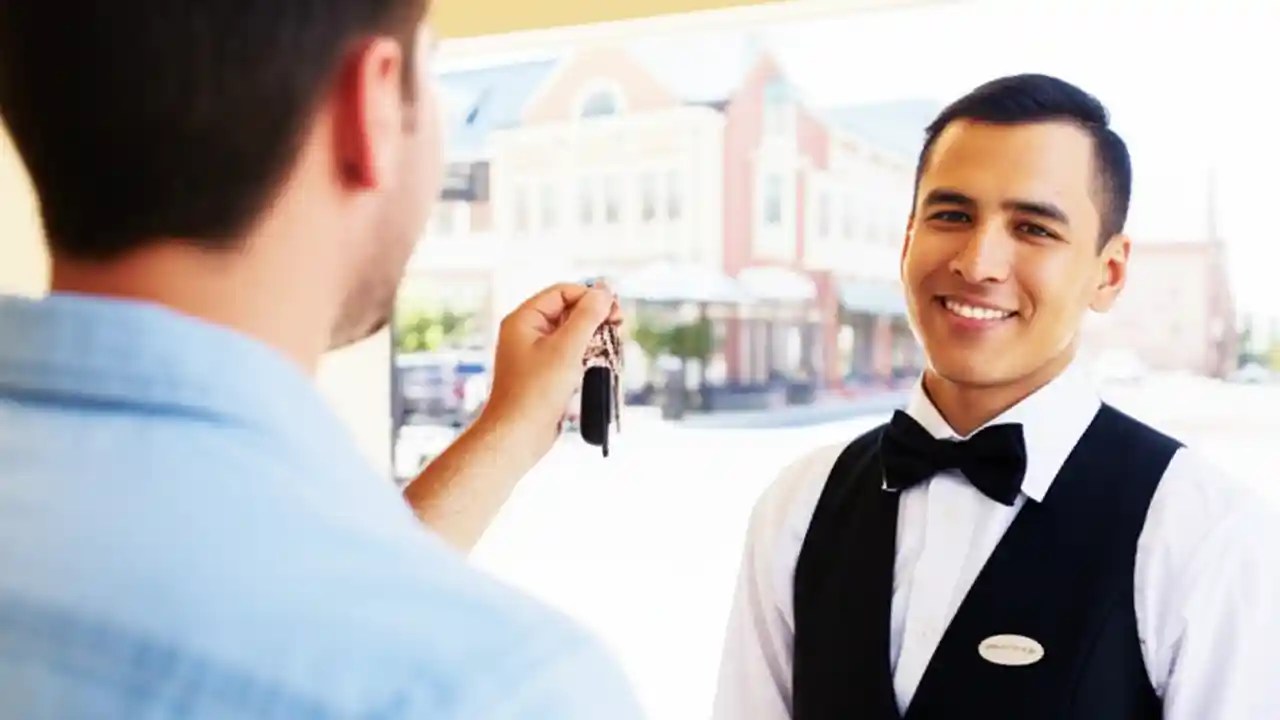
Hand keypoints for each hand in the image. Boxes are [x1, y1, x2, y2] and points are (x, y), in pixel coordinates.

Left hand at [479, 282, 621, 451]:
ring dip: (593, 336)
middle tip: (617, 326)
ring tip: (611, 346)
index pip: (562, 292)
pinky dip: (585, 354)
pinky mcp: (543, 373)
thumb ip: (587, 317)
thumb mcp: (566, 348)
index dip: (589, 297)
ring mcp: (534, 353)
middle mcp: (526, 332)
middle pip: (567, 311)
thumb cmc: (536, 391)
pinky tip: (599, 362)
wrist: (518, 435)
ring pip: (570, 333)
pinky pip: (568, 353)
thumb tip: (603, 292)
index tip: (614, 310)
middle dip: (594, 317)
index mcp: (524, 319)